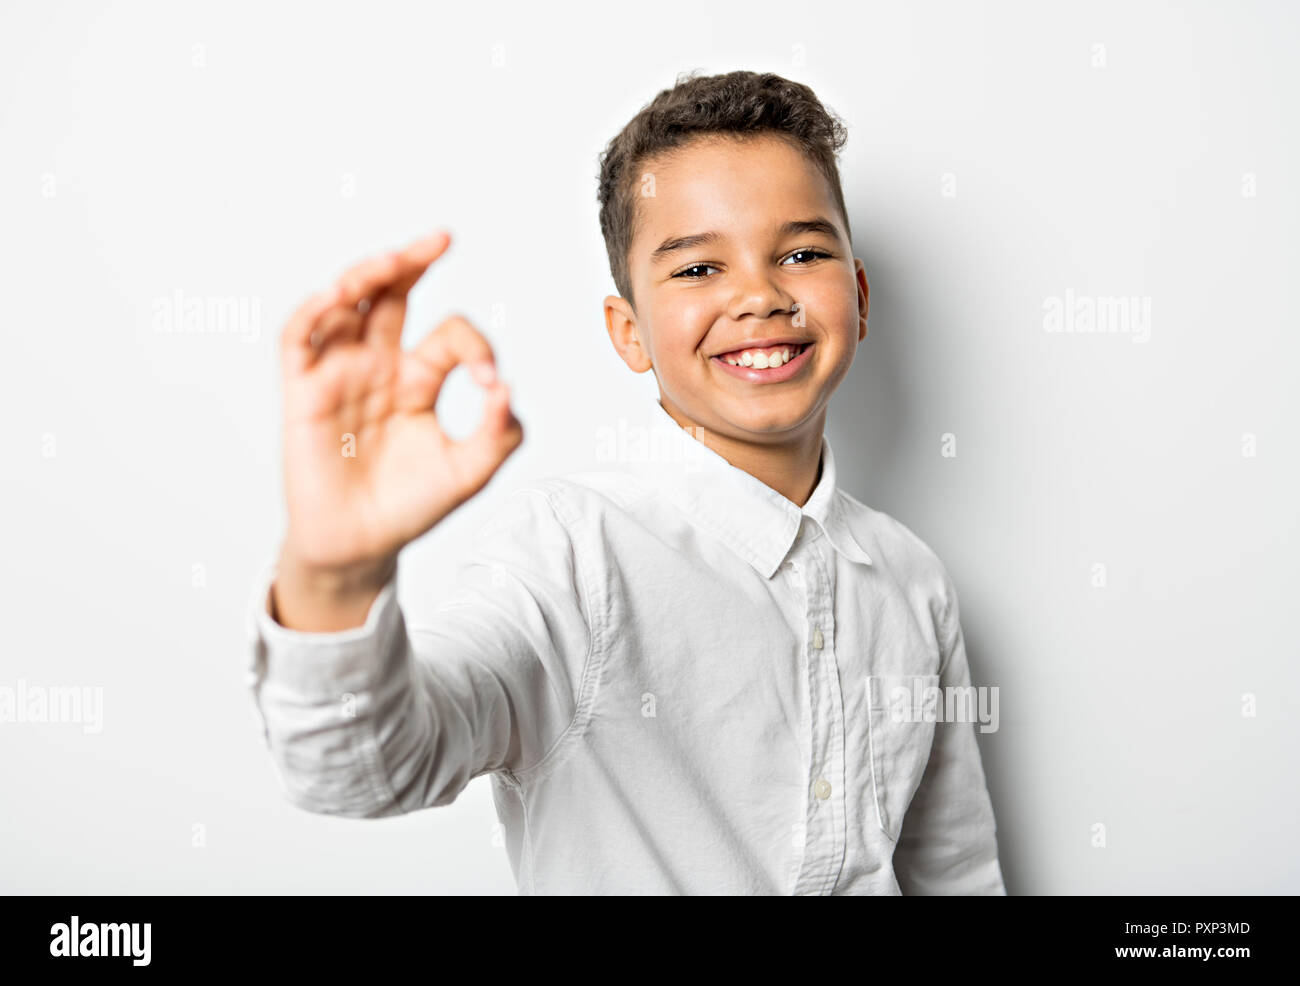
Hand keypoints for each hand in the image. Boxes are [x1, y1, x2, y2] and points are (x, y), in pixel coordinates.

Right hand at [273, 231, 522, 625]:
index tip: (490, 384)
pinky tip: (341, 293)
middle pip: (391, 295)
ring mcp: (339, 374)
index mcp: (418, 379)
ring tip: (397, 258)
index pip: (450, 336)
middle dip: (414, 261)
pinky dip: (316, 310)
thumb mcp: (469, 471)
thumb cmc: (411, 506)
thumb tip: (507, 387)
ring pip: (345, 304)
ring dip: (368, 274)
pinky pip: (300, 337)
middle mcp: (378, 367)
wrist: (361, 547)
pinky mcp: (303, 391)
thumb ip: (499, 434)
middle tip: (443, 237)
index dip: (475, 347)